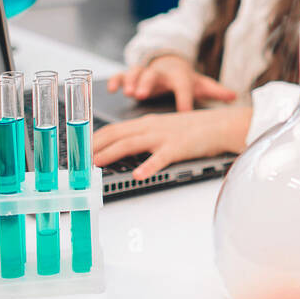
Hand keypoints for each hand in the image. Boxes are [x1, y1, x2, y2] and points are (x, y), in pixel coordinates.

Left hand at [92, 104, 254, 180]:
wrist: (221, 124)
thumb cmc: (195, 130)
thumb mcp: (166, 129)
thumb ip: (148, 137)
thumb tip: (128, 150)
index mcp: (147, 123)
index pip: (114, 128)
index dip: (94, 138)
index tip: (79, 148)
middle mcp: (151, 127)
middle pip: (116, 134)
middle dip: (94, 145)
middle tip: (78, 158)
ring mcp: (164, 136)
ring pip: (131, 143)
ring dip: (111, 153)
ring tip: (96, 163)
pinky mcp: (178, 147)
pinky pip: (160, 158)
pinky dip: (148, 167)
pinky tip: (138, 175)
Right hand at [107, 53, 236, 111]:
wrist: (168, 62)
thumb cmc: (184, 77)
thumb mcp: (200, 84)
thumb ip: (215, 91)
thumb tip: (234, 95)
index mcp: (180, 76)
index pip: (184, 86)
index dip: (184, 99)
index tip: (184, 112)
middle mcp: (161, 72)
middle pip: (154, 75)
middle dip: (147, 83)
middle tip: (142, 94)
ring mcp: (144, 72)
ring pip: (136, 73)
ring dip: (131, 81)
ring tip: (128, 92)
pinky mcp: (131, 74)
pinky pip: (121, 75)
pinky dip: (115, 81)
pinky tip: (111, 89)